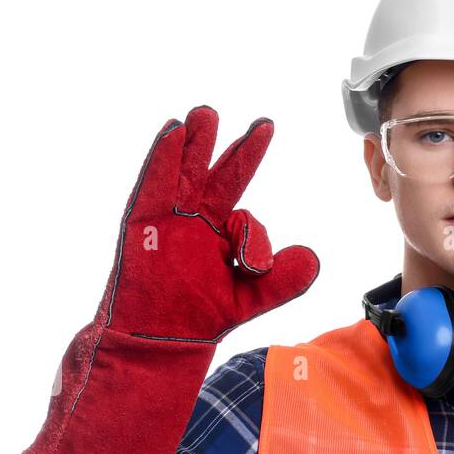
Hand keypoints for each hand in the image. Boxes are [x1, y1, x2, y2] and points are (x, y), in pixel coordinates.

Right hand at [100, 105, 318, 341]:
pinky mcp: (141, 223)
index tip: (249, 262)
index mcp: (221, 232)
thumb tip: (312, 258)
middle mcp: (195, 219)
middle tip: (262, 123)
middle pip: (217, 175)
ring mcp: (168, 218)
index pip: (244, 213)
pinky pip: (153, 185)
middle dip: (235, 149)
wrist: (159, 340)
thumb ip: (282, 281)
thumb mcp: (251, 299)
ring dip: (196, 143)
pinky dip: (162, 159)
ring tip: (207, 114)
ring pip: (186, 172)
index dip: (251, 236)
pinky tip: (174, 132)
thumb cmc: (200, 317)